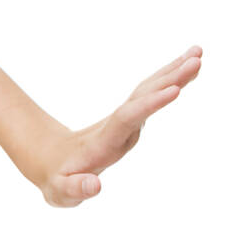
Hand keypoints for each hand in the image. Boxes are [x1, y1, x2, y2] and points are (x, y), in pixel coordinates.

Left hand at [36, 46, 202, 207]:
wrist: (47, 159)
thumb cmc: (58, 180)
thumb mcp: (62, 192)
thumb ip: (77, 189)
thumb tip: (95, 185)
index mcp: (102, 143)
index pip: (126, 119)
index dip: (149, 105)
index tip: (173, 90)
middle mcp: (115, 126)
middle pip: (141, 98)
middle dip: (168, 80)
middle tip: (196, 60)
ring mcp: (122, 119)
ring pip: (147, 91)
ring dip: (172, 73)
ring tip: (198, 53)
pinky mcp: (129, 117)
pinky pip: (150, 94)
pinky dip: (169, 78)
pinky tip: (190, 64)